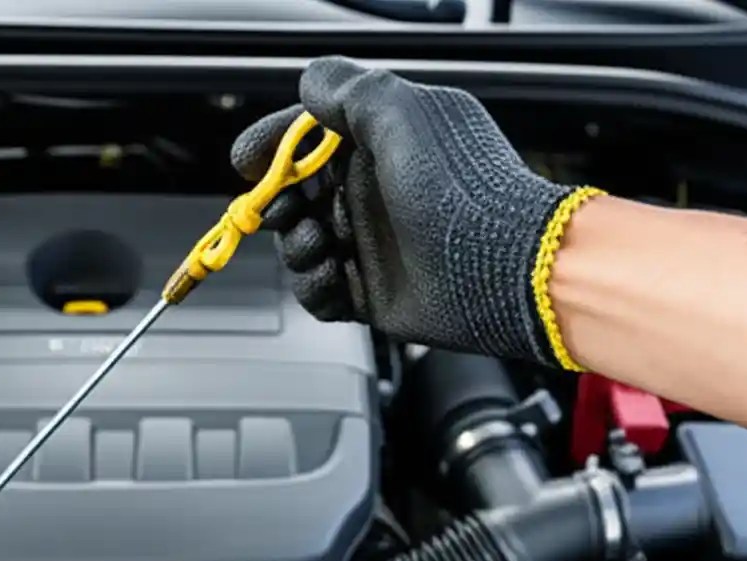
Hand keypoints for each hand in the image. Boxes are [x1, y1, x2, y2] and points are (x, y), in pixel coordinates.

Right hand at [232, 56, 597, 366]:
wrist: (499, 268)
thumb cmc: (458, 187)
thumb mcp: (399, 112)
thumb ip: (347, 90)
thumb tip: (310, 82)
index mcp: (381, 144)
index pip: (310, 138)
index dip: (273, 146)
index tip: (247, 160)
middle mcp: (375, 192)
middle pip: (297, 194)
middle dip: (279, 202)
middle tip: (284, 210)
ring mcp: (373, 243)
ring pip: (302, 243)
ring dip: (295, 246)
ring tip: (317, 244)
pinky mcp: (372, 292)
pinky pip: (320, 290)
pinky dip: (314, 285)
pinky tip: (329, 276)